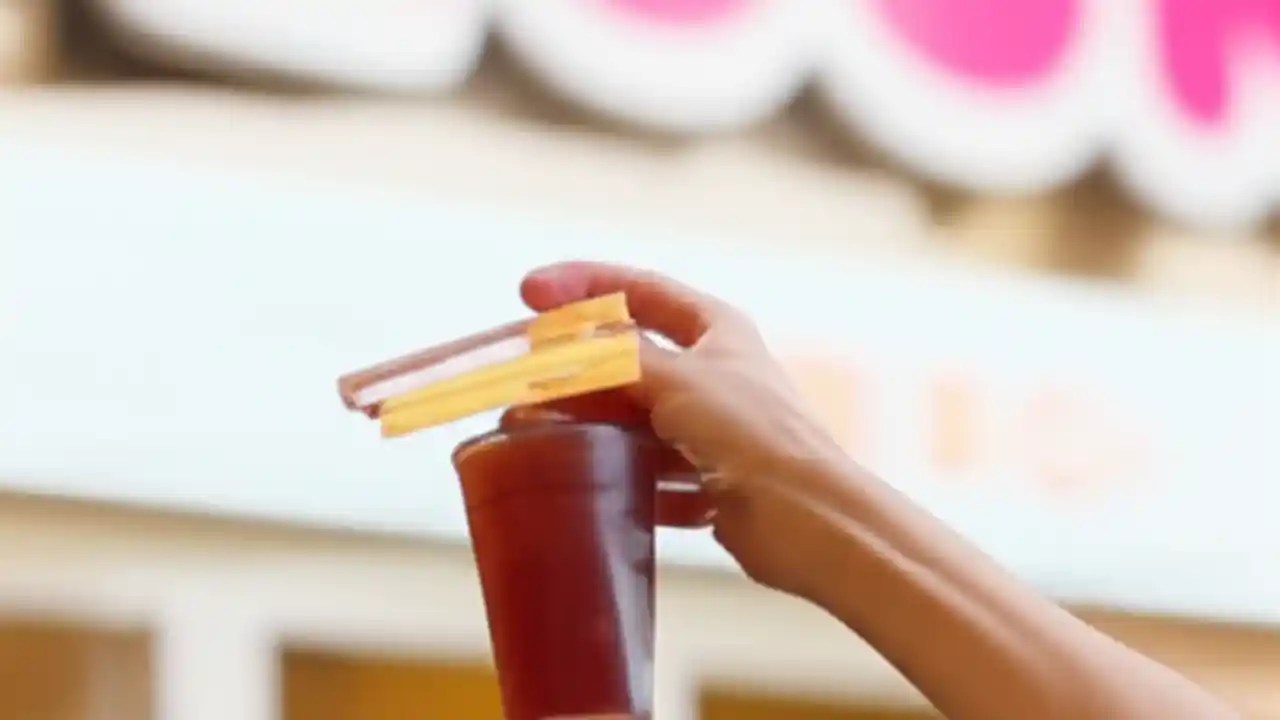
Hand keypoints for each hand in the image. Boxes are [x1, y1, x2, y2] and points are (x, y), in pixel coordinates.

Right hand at [521, 261, 852, 597]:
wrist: (807, 518)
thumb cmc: (752, 431)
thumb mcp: (676, 377)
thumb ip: (617, 359)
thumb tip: (561, 350)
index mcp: (716, 329)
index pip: (639, 290)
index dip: (583, 284)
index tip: (530, 293)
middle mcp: (715, 375)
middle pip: (630, 360)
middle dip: (576, 370)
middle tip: (524, 378)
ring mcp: (712, 431)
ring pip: (635, 420)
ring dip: (590, 426)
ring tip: (534, 433)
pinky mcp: (710, 484)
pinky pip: (651, 475)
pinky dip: (619, 477)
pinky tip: (583, 481)